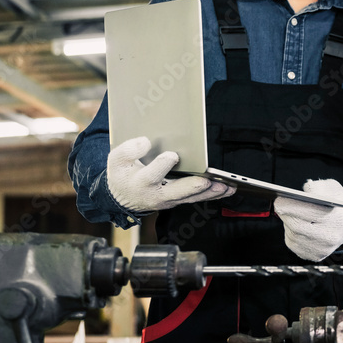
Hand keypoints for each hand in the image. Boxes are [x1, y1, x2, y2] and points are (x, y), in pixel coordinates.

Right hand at [107, 136, 233, 213]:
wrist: (122, 197)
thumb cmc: (122, 174)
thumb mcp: (116, 160)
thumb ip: (128, 150)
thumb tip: (145, 142)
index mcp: (140, 182)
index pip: (152, 175)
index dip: (162, 165)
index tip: (172, 155)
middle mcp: (156, 194)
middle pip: (177, 191)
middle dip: (193, 186)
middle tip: (207, 180)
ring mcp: (170, 199)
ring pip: (192, 197)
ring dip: (210, 192)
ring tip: (226, 186)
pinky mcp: (179, 200)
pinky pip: (197, 198)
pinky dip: (212, 195)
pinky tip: (227, 189)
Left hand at [274, 179, 342, 261]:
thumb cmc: (337, 205)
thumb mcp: (333, 189)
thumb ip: (319, 187)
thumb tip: (305, 190)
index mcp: (337, 219)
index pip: (311, 213)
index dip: (292, 206)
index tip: (279, 199)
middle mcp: (330, 237)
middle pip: (298, 226)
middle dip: (285, 214)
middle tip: (278, 204)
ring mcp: (321, 249)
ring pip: (294, 235)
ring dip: (288, 223)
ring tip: (287, 213)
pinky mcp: (314, 255)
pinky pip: (294, 244)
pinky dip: (290, 232)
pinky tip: (294, 225)